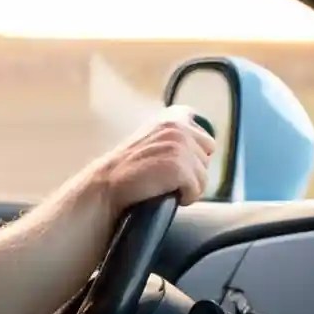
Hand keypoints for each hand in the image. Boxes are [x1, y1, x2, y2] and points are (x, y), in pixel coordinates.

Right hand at [95, 105, 214, 213]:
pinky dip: (184, 197)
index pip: (206, 137)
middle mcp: (178, 126)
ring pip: (203, 175)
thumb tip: (206, 148)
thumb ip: (176, 135)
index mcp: (174, 116)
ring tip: (163, 184)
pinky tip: (164, 192)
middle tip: (166, 175)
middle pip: (207, 157)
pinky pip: (196, 190)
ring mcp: (179, 146)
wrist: (106, 184)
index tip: (175, 160)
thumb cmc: (128, 167)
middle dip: (192, 169)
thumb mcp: (153, 138)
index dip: (194, 152)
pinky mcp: (179, 167)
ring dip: (187, 185)